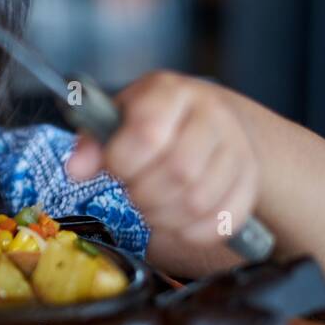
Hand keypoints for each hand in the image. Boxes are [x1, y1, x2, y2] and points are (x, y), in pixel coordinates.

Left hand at [65, 72, 259, 246]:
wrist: (208, 119)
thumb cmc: (152, 120)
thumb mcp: (117, 116)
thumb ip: (93, 141)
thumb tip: (76, 169)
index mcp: (171, 93)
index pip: (149, 134)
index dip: (123, 162)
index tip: (115, 168)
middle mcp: (212, 116)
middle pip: (178, 171)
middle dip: (143, 193)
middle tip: (133, 192)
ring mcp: (237, 149)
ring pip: (199, 201)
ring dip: (163, 216)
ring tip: (150, 206)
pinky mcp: (248, 182)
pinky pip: (222, 222)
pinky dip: (190, 232)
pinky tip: (174, 219)